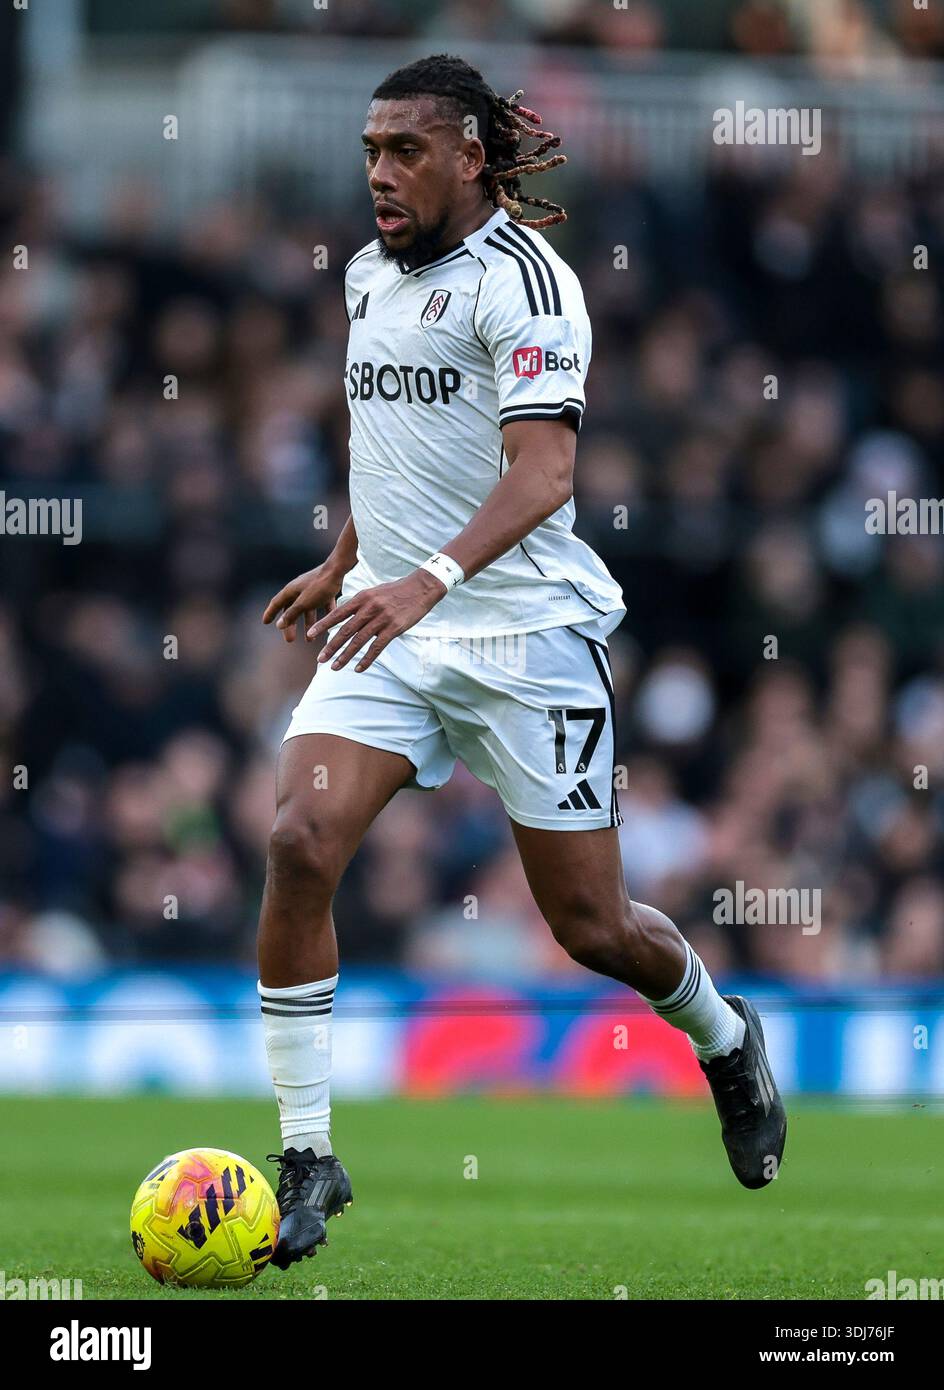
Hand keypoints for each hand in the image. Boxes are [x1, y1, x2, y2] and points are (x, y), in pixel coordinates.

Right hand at [262, 561, 346, 642]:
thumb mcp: (303, 603)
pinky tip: (328, 627)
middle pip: (291, 609)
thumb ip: (291, 614)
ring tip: (310, 640)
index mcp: (290, 590)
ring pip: (307, 609)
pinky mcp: (325, 590)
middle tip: (290, 640)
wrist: (339, 569)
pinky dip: (323, 616)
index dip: (270, 613)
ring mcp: (312, 589)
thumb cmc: (319, 586)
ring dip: (307, 624)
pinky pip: (322, 605)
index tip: (265, 622)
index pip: (276, 603)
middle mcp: (299, 589)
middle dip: (290, 625)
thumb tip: (278, 625)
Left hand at [306, 569, 446, 671]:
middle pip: (345, 631)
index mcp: (362, 598)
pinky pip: (377, 647)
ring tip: (334, 667)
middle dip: (330, 647)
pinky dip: (366, 659)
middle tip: (319, 659)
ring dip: (345, 657)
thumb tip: (344, 614)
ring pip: (358, 642)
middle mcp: (369, 609)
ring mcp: (381, 619)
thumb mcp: (374, 592)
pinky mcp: (394, 629)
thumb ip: (359, 604)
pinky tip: (358, 669)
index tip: (310, 635)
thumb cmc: (396, 590)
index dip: (323, 625)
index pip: (337, 613)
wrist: (421, 587)